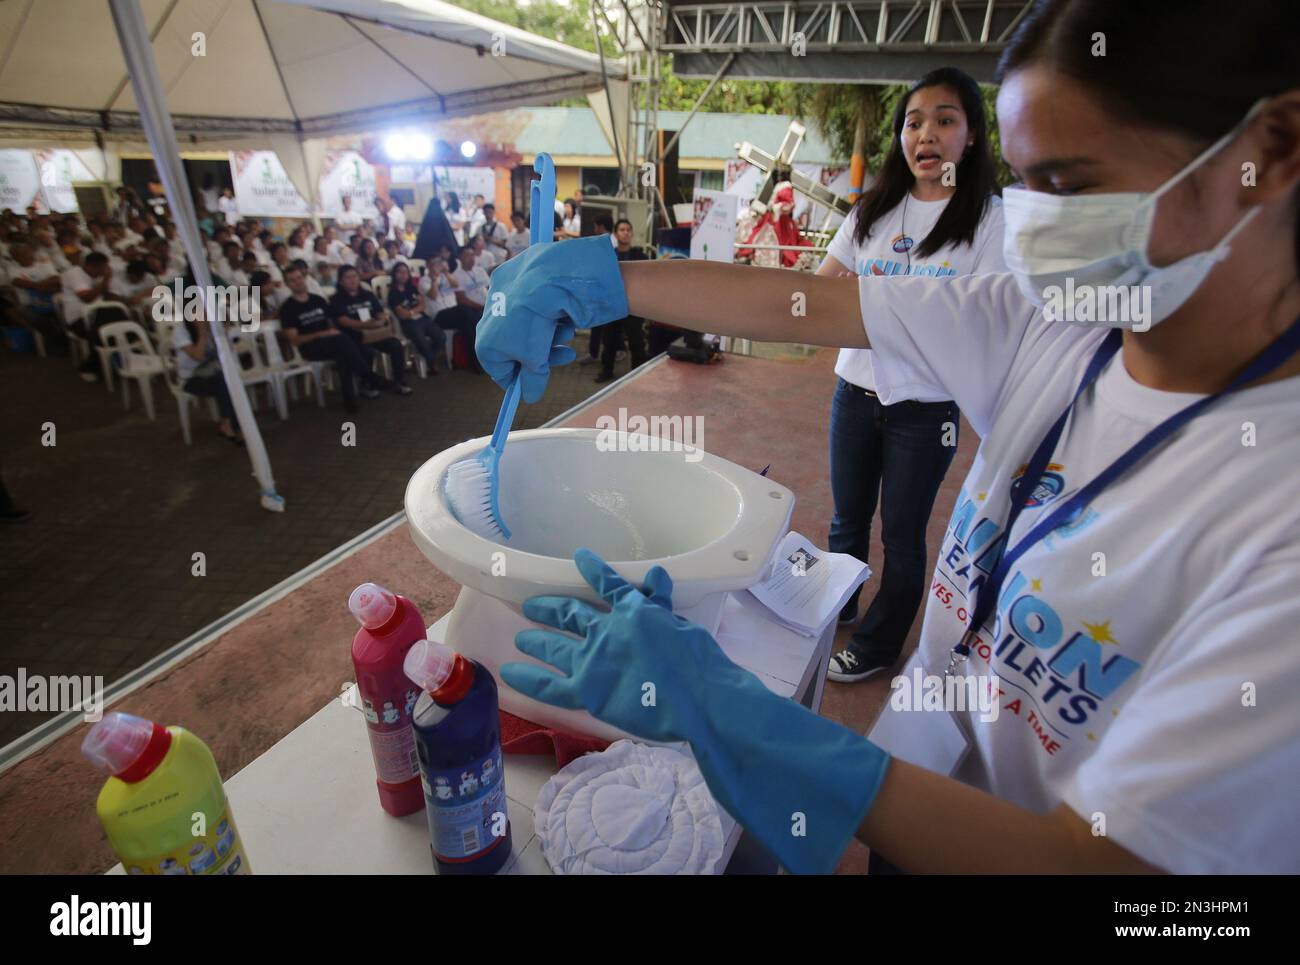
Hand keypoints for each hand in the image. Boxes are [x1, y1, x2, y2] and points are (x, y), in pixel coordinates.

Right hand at [478, 236, 628, 402]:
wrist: (541, 279)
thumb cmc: (532, 324)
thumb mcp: (535, 361)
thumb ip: (533, 380)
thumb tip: (529, 397)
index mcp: (485, 345)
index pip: (500, 371)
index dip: (522, 380)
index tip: (538, 382)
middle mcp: (487, 322)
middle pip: (518, 347)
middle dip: (544, 354)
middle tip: (565, 357)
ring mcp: (499, 299)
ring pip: (528, 326)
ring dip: (550, 334)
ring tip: (566, 333)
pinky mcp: (513, 280)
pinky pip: (531, 305)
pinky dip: (547, 313)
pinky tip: (563, 315)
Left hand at [503, 547, 890, 874]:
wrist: (699, 699)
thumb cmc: (699, 664)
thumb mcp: (682, 625)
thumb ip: (662, 604)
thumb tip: (656, 575)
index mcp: (634, 611)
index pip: (609, 585)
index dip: (593, 570)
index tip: (580, 556)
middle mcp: (607, 630)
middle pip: (570, 614)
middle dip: (549, 609)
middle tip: (532, 605)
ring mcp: (594, 660)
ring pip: (555, 646)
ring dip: (536, 639)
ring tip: (520, 637)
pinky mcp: (588, 690)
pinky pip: (550, 685)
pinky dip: (528, 679)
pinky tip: (510, 673)